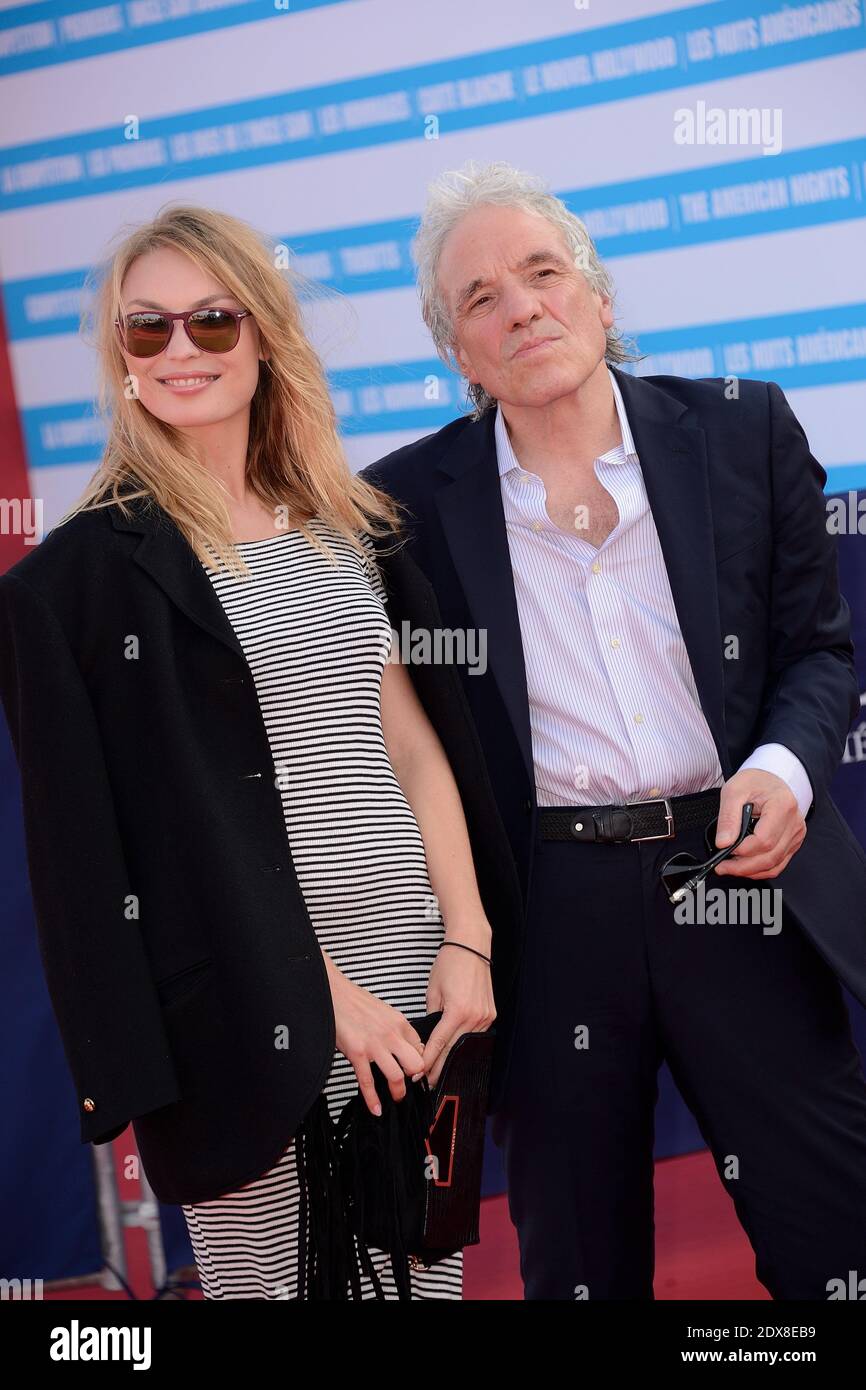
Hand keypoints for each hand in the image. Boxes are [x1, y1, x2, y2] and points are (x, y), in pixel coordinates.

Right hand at [324, 956, 424, 1115]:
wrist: (332, 993)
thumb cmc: (355, 1002)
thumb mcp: (383, 1011)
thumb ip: (395, 1029)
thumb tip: (403, 1048)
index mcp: (400, 1022)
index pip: (421, 1049)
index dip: (420, 1063)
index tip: (416, 1073)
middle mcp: (391, 1034)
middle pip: (416, 1064)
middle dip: (415, 1079)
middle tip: (410, 1086)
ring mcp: (374, 1045)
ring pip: (396, 1076)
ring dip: (398, 1092)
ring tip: (396, 1098)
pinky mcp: (357, 1053)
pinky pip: (367, 1082)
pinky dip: (373, 1100)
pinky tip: (376, 1109)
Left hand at [419, 931, 495, 1087]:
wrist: (471, 946)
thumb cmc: (450, 963)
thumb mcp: (433, 991)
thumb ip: (431, 1016)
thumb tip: (428, 1036)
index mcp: (457, 1011)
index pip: (439, 1044)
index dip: (427, 1062)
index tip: (418, 1075)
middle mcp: (475, 1017)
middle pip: (454, 1050)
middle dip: (439, 1067)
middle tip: (427, 1081)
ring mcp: (485, 1016)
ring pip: (465, 1045)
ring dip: (452, 1057)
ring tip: (438, 1070)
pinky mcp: (490, 1014)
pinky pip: (475, 1035)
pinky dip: (463, 1044)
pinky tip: (454, 1052)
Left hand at [713, 769, 805, 879]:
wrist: (772, 777)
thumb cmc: (756, 781)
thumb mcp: (734, 791)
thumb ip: (728, 817)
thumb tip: (723, 843)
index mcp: (782, 806)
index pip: (764, 839)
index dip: (743, 850)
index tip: (724, 850)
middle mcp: (794, 823)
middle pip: (770, 857)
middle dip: (743, 867)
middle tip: (722, 867)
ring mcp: (795, 835)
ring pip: (775, 865)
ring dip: (750, 871)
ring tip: (730, 868)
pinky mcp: (793, 843)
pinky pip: (778, 864)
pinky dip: (760, 870)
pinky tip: (745, 868)